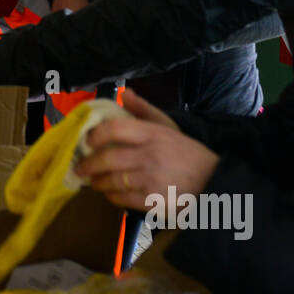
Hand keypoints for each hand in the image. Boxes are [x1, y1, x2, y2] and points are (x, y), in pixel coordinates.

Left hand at [73, 88, 218, 209]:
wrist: (214, 182)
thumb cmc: (186, 153)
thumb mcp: (168, 127)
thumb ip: (143, 110)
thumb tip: (122, 92)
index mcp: (153, 134)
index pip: (115, 129)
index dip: (95, 135)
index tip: (87, 141)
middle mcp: (150, 155)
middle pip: (109, 159)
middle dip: (89, 165)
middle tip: (80, 168)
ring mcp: (151, 180)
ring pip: (112, 181)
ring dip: (98, 183)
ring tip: (94, 182)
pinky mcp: (154, 201)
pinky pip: (123, 200)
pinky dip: (112, 197)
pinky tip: (111, 193)